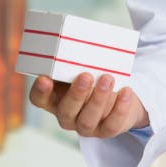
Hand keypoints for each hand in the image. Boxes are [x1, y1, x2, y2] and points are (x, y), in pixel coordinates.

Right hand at [29, 72, 148, 137]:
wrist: (122, 98)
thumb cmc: (98, 79)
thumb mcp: (86, 69)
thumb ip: (80, 61)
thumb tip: (86, 36)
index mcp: (56, 100)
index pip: (39, 100)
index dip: (40, 91)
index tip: (45, 78)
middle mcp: (68, 116)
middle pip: (66, 111)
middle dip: (76, 94)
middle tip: (86, 75)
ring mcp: (87, 126)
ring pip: (88, 120)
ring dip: (98, 99)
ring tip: (108, 78)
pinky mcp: (107, 130)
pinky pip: (112, 124)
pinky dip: (120, 108)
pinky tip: (126, 92)